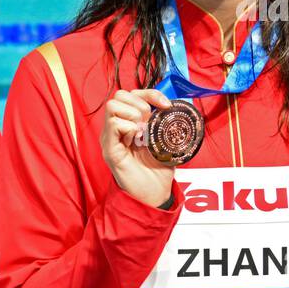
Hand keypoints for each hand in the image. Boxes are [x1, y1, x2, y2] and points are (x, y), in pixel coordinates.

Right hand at [100, 88, 175, 208]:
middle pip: (118, 96)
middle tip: (150, 121)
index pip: (132, 94)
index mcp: (128, 123)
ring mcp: (110, 138)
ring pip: (112, 106)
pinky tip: (137, 139)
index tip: (166, 105)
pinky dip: (129, 127)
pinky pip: (113, 125)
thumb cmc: (157, 170)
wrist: (154, 194)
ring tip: (143, 130)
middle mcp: (116, 128)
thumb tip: (179, 106)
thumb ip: (166, 123)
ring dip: (133, 113)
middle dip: (139, 102)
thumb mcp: (165, 141)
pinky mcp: (109, 149)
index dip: (150, 93)